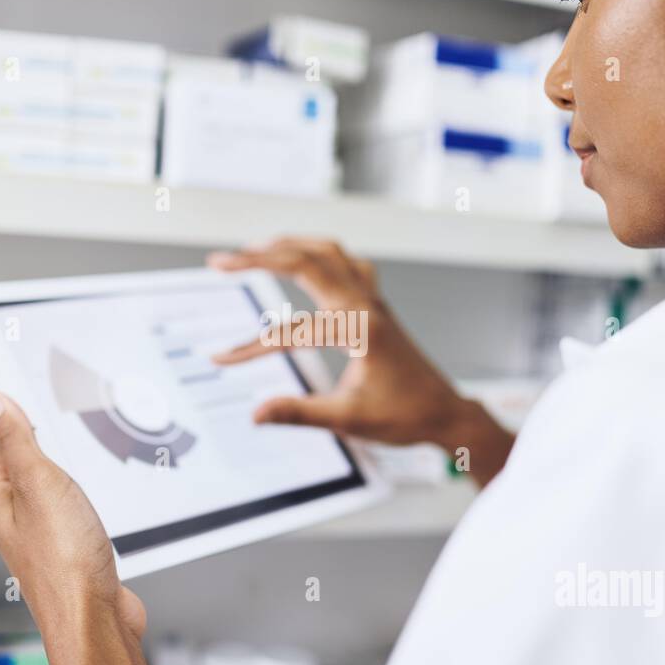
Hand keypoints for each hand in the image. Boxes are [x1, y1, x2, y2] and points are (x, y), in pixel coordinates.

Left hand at [0, 393, 157, 664]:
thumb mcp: (41, 483)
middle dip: (55, 448)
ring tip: (89, 471)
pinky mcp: (70, 550)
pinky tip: (100, 505)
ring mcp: (42, 536)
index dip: (25, 418)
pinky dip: (89, 502)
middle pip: (30, 464)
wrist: (96, 620)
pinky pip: (75, 512)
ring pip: (55, 489)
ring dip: (75, 477)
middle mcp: (14, 518)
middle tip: (74, 434)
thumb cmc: (66, 563)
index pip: (3, 441)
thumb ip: (17, 441)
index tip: (43, 400)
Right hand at [208, 238, 514, 486]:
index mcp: (358, 329)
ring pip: (327, 252)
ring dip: (290, 244)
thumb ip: (299, 414)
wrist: (445, 414)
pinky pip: (347, 262)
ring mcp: (373, 300)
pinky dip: (320, 253)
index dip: (250, 347)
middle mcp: (366, 305)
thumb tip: (257, 413)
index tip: (219, 358)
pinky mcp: (376, 305)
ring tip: (253, 248)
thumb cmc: (404, 417)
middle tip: (219, 261)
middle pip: (306, 262)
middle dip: (259, 258)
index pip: (290, 332)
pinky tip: (305, 258)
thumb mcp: (348, 420)